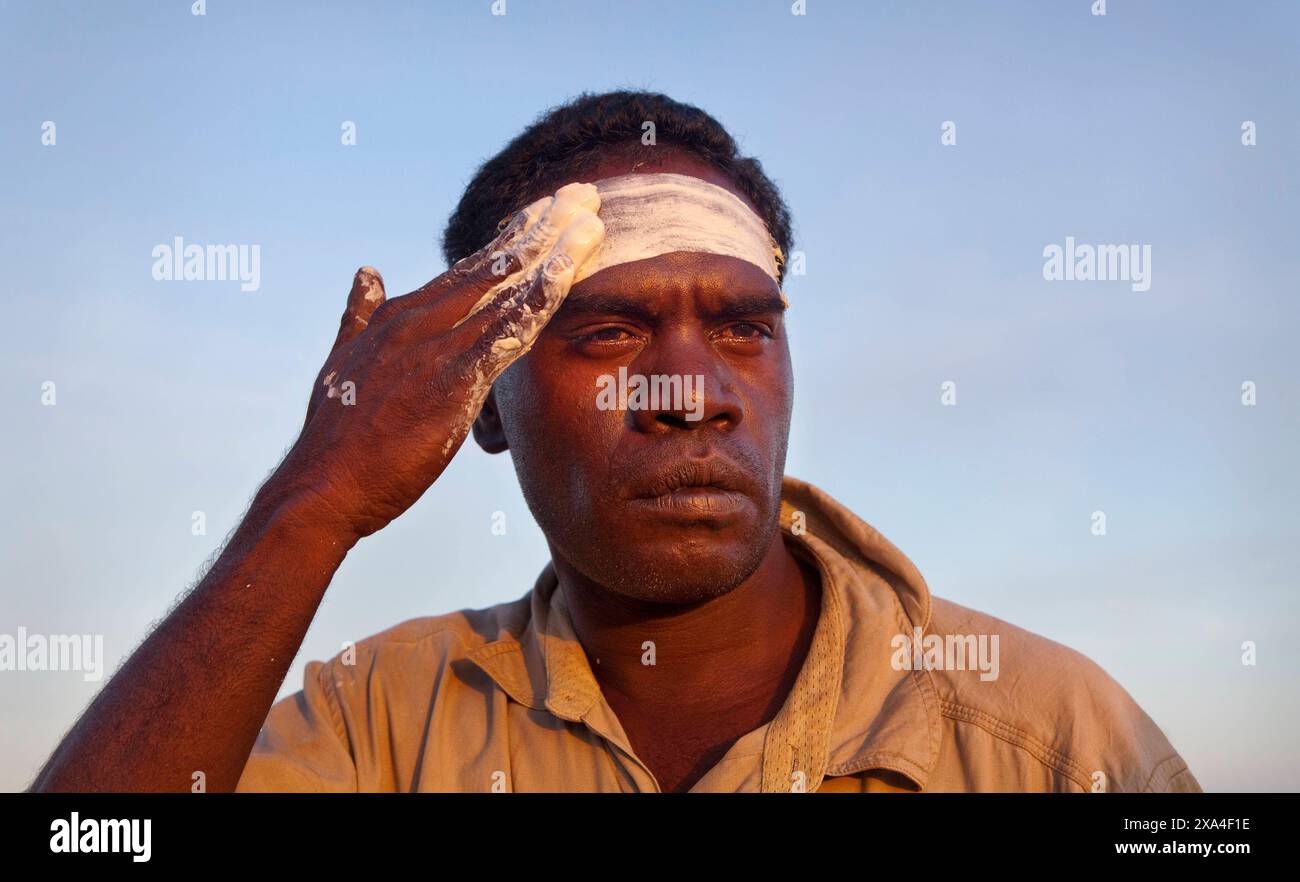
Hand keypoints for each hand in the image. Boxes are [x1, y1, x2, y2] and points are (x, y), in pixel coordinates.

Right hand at [279, 182, 603, 539]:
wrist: (322, 484)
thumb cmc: (336, 437)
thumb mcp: (343, 361)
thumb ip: (359, 314)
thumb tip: (366, 273)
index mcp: (401, 316)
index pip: (470, 268)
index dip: (513, 238)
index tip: (546, 211)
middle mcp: (421, 319)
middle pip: (496, 264)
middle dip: (543, 228)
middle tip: (583, 194)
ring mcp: (438, 346)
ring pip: (509, 288)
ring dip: (555, 252)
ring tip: (592, 220)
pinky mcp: (454, 378)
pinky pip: (509, 331)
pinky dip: (541, 299)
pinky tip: (569, 274)